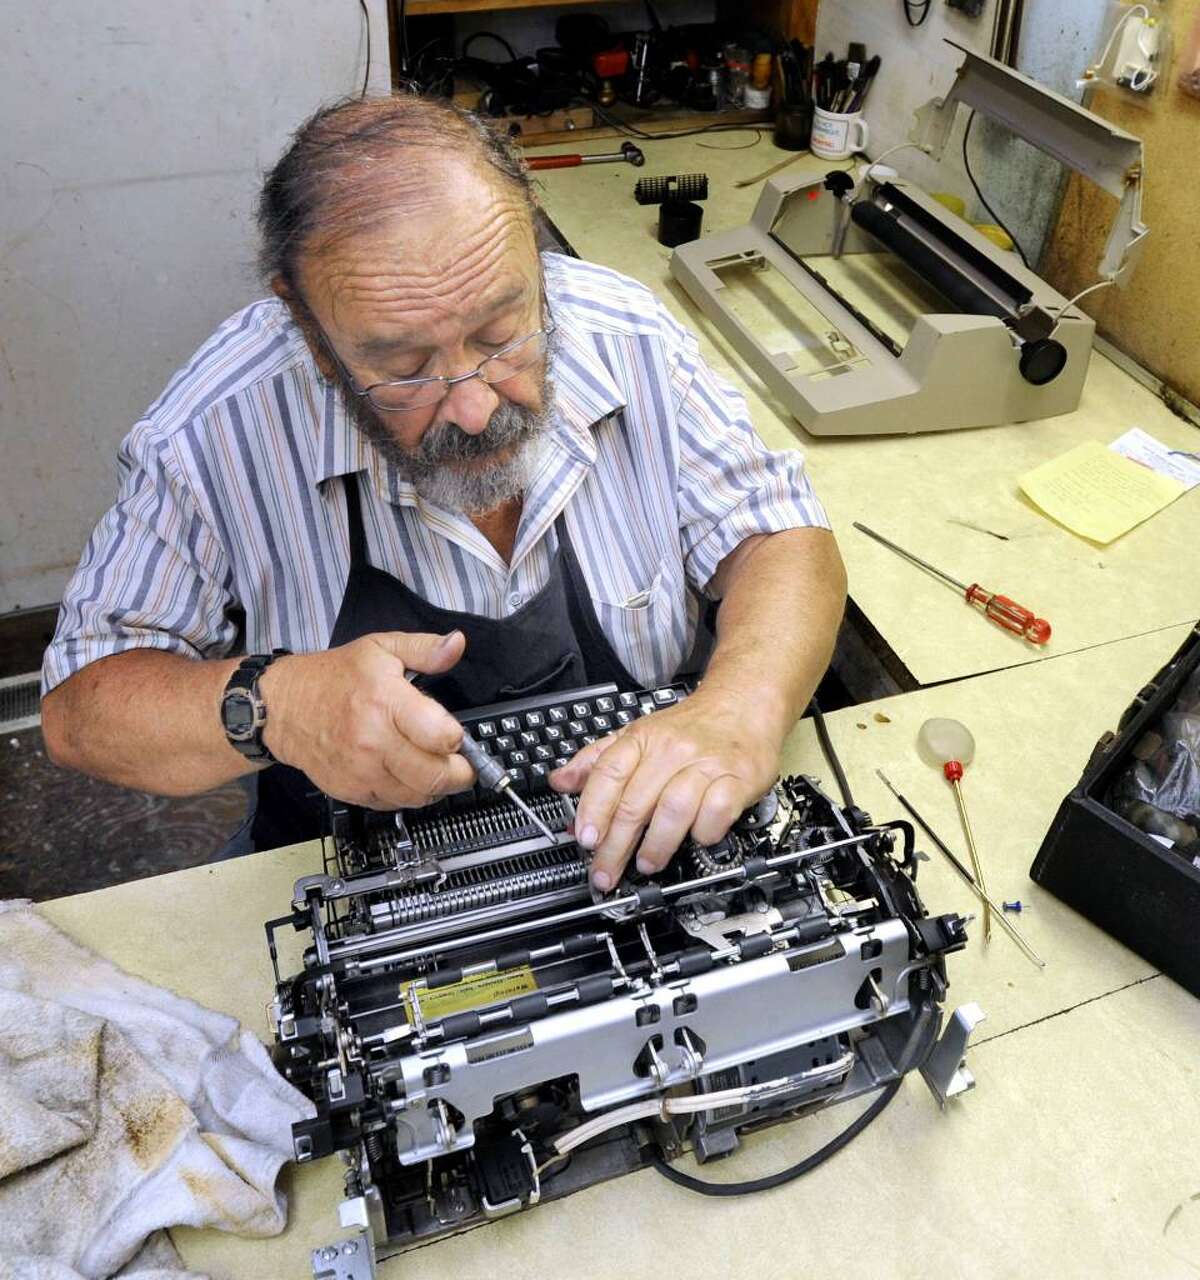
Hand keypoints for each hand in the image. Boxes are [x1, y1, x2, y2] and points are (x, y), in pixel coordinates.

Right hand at [258, 630, 474, 808]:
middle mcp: (374, 742)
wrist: (283, 707)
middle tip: (463, 764)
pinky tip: (407, 775)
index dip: (459, 738)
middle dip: (460, 773)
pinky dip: (408, 794)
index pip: (442, 736)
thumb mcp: (381, 648)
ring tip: (436, 768)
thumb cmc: (334, 678)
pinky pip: (394, 805)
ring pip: (419, 796)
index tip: (458, 735)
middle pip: (436, 776)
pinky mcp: (351, 791)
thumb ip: (424, 648)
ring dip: (436, 787)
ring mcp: (361, 771)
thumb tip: (457, 644)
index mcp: (386, 702)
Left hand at [549, 688, 783, 890]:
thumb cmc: (689, 728)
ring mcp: (705, 765)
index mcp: (642, 739)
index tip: (584, 838)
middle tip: (606, 871)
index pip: (609, 773)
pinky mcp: (737, 779)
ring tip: (647, 863)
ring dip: (656, 845)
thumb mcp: (637, 735)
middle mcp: (671, 750)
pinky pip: (716, 811)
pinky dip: (704, 832)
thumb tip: (559, 781)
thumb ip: (597, 761)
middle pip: (635, 802)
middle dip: (616, 845)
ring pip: (673, 809)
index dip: (593, 809)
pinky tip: (696, 839)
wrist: (742, 706)